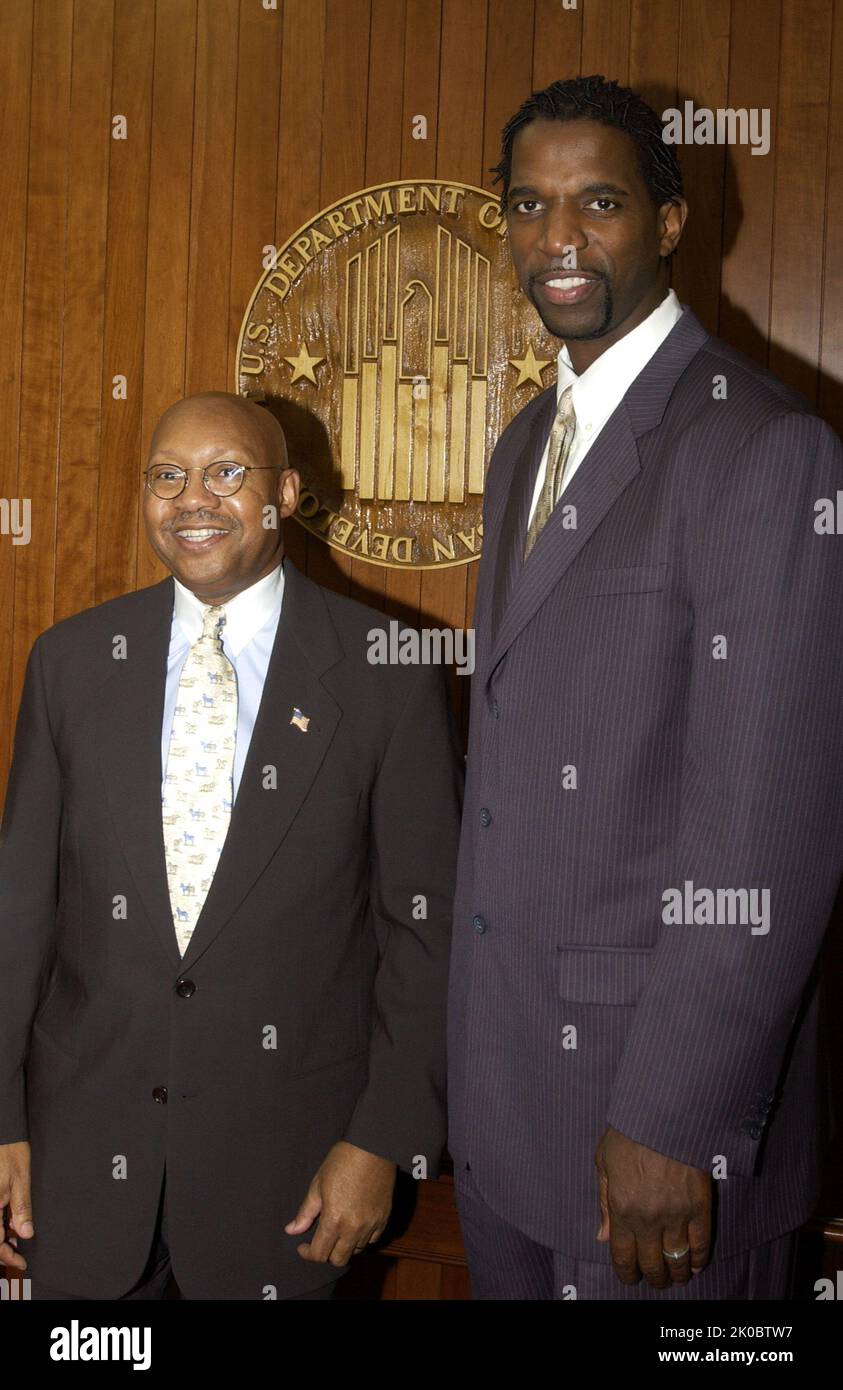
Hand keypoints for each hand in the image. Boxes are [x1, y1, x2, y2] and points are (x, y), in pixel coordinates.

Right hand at [0, 1142, 33, 1271]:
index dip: (6, 1256)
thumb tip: (26, 1234)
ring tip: (16, 1239)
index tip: (21, 1262)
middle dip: (2, 1249)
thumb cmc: (10, 1151)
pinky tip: (9, 1224)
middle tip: (19, 1254)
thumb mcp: (21, 1180)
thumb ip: (22, 1209)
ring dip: (0, 1237)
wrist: (2, 1130)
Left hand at [285, 1141, 396, 1265]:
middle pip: (339, 1259)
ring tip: (338, 1229)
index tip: (303, 1246)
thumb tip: (291, 1230)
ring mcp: (371, 1225)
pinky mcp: (384, 1218)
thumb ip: (305, 1212)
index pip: (319, 1254)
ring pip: (356, 1250)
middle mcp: (354, 1228)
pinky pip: (372, 1239)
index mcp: (334, 1220)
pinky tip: (355, 1224)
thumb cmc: (342, 1161)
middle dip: (326, 1254)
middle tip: (320, 1240)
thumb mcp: (318, 1184)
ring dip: (345, 1245)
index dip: (307, 1253)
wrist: (372, 1147)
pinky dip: (362, 1238)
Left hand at [595, 1126, 711, 1287]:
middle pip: (653, 1264)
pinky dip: (699, 1258)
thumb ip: (604, 1203)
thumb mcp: (604, 1162)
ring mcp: (677, 1214)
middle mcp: (649, 1218)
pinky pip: (702, 1243)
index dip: (627, 1273)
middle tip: (655, 1277)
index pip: (624, 1256)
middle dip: (653, 1276)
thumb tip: (603, 1237)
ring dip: (676, 1273)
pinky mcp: (701, 1206)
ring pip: (678, 1260)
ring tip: (675, 1275)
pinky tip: (695, 1263)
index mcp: (622, 1209)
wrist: (664, 1112)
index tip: (630, 1277)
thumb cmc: (629, 1132)